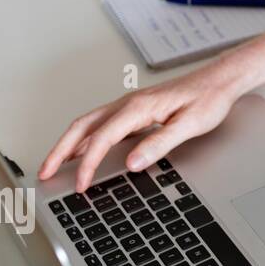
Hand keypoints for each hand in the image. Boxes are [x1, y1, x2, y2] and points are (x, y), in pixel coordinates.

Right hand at [38, 62, 246, 191]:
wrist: (220, 80)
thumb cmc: (209, 99)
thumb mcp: (190, 124)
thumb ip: (160, 143)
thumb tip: (132, 162)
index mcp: (138, 107)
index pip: (102, 139)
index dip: (88, 164)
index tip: (81, 185)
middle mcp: (129, 103)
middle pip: (82, 127)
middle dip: (59, 151)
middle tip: (44, 173)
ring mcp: (130, 105)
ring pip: (88, 124)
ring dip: (68, 144)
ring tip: (54, 165)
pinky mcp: (136, 110)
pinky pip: (102, 124)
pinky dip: (85, 139)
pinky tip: (84, 151)